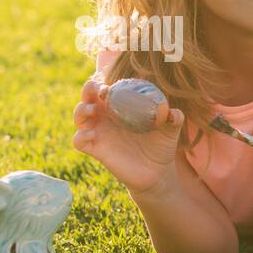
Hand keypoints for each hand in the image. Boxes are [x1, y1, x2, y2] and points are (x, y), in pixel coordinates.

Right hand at [72, 76, 184, 195]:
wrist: (157, 172)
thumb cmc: (161, 145)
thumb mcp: (170, 128)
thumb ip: (174, 117)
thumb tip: (173, 112)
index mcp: (120, 105)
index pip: (105, 86)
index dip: (103, 80)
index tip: (111, 84)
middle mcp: (106, 116)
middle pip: (87, 95)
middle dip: (88, 88)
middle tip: (100, 91)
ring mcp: (99, 132)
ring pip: (79, 115)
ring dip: (81, 109)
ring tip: (93, 110)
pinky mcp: (96, 149)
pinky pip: (78, 140)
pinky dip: (80, 136)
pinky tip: (91, 135)